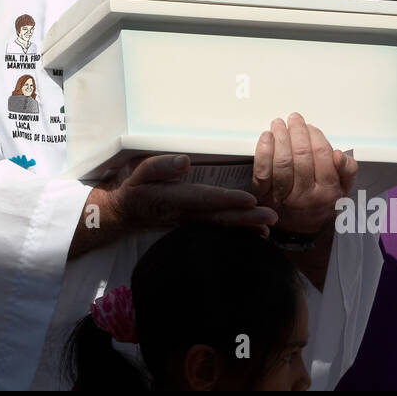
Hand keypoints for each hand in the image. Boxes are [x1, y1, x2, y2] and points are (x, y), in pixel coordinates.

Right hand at [104, 154, 277, 234]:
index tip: (249, 199)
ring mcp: (190, 225)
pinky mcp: (193, 228)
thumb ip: (161, 167)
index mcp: (173, 199)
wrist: (125, 215)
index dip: (227, 199)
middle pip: (218, 218)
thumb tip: (185, 161)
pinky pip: (217, 231)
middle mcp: (184, 215)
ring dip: (245, 228)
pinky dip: (236, 232)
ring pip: (220, 227)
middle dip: (245, 218)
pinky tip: (255, 234)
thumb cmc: (135, 189)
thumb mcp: (140, 173)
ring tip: (269, 229)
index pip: (204, 198)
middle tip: (271, 217)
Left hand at [252, 113, 356, 235]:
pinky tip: (266, 137)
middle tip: (294, 119)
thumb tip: (338, 154)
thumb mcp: (343, 188)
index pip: (322, 155)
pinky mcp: (264, 195)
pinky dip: (263, 151)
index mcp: (328, 191)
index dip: (315, 136)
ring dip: (280, 138)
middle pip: (301, 156)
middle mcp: (305, 195)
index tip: (310, 127)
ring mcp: (283, 196)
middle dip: (297, 132)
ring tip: (279, 123)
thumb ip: (347, 170)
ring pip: (282, 162)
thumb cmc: (322, 202)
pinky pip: (262, 171)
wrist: (300, 229)